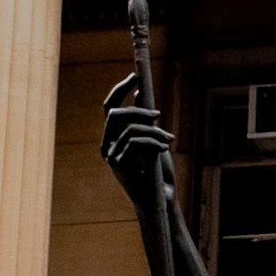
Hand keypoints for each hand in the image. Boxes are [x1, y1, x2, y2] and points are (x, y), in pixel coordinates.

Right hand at [101, 80, 182, 219]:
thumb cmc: (157, 171)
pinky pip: (135, 142)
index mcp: (113, 138)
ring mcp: (111, 156)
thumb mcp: (152, 140)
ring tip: (168, 139)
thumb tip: (139, 94)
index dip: (120, 89)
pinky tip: (164, 147)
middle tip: (158, 115)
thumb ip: (144, 121)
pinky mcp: (119, 165)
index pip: (110, 107)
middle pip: (115, 114)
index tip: (135, 76)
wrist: (159, 198)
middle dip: (139, 111)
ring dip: (153, 131)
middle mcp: (107, 145)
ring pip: (129, 128)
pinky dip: (152, 141)